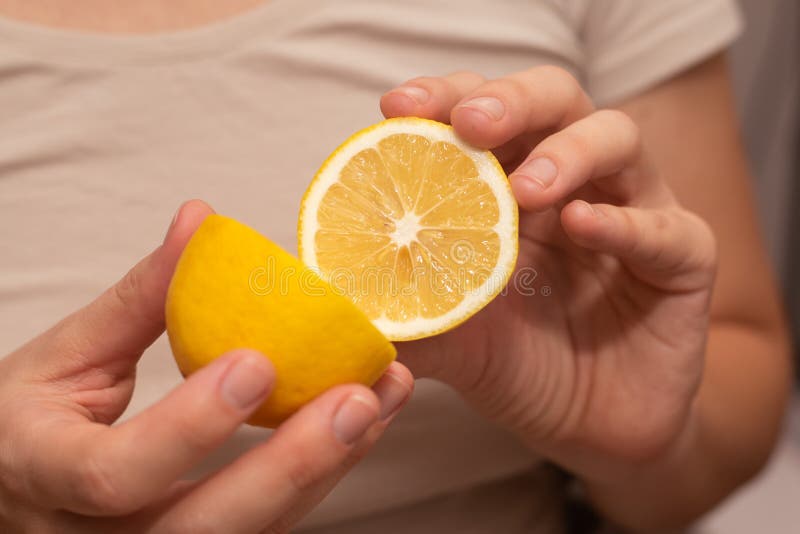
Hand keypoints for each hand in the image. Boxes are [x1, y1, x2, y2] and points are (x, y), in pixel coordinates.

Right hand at [0, 200, 412, 532]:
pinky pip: (268, 527)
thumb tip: (200, 222)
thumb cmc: (35, 419)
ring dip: (326, 471)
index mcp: (46, 474)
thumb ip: (139, 297)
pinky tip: (362, 425)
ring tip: (379, 402)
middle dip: (290, 467)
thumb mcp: (67, 354)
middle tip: (355, 400)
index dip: (190, 425)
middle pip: (203, 529)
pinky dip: (321, 478)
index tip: (258, 361)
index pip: (114, 473)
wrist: (19, 488)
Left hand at [381, 69, 715, 483]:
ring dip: (569, 152)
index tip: (397, 108)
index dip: (443, 100)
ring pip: (618, 139)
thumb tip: (331, 294)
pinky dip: (624, 224)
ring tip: (524, 189)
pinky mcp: (683, 260)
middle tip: (470, 122)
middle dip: (512, 99)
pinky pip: (666, 228)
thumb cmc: (518, 367)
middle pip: (555, 100)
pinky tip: (584, 227)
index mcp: (512, 187)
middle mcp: (574, 184)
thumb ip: (403, 311)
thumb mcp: (453, 337)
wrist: (588, 432)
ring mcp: (633, 212)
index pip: (483, 117)